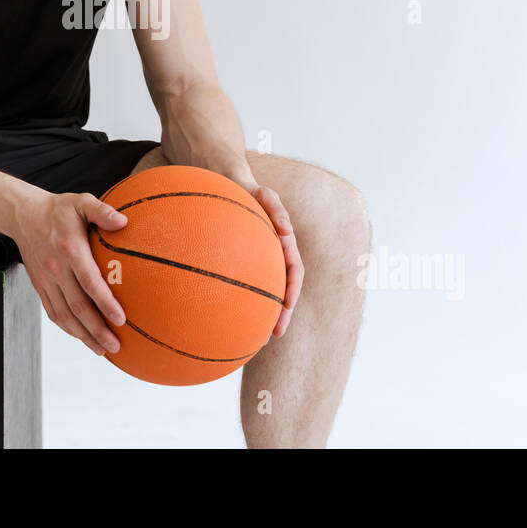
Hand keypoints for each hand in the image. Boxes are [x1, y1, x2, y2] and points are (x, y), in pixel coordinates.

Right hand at [13, 191, 128, 355]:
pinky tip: (82, 337)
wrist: (22, 215)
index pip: (89, 281)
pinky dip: (67, 328)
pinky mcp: (39, 286)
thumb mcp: (81, 201)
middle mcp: (56, 268)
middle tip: (116, 346)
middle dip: (97, 329)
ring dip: (83, 335)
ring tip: (102, 350)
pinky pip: (53, 312)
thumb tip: (124, 221)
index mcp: (70, 249)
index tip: (121, 319)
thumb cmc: (59, 209)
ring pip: (64, 315)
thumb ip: (102, 211)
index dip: (105, 302)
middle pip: (77, 306)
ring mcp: (46, 280)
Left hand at [248, 184, 302, 337]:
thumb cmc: (251, 193)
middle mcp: (276, 258)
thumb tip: (286, 229)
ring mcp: (261, 263)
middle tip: (275, 334)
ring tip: (257, 337)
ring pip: (266, 294)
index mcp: (285, 245)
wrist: (233, 190)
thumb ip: (277, 209)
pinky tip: (231, 318)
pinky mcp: (246, 266)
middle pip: (283, 291)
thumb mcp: (266, 195)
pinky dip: (245, 303)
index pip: (294, 271)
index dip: (292, 290)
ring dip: (265, 315)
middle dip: (282, 314)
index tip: (287, 306)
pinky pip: (248, 288)